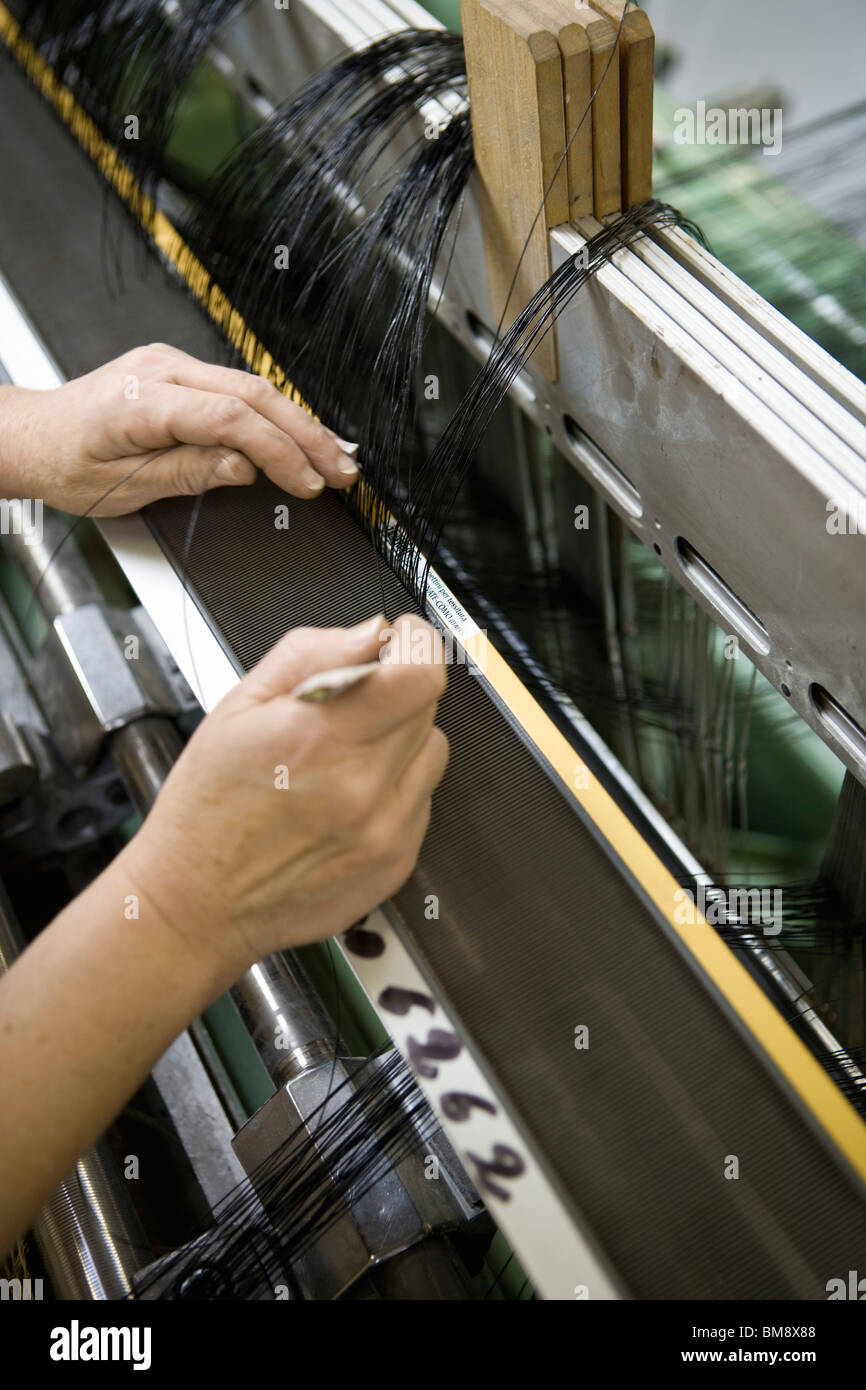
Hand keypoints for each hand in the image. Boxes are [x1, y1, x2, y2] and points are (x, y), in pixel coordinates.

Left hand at [0, 343, 358, 515]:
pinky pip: (237, 389)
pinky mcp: (180, 373)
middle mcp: (162, 370)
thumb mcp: (123, 487)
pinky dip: (273, 415)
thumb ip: (189, 472)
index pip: (231, 417)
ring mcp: (173, 365)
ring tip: (336, 456)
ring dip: (298, 424)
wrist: (32, 435)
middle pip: (254, 394)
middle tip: (343, 471)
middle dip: (307, 434)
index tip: (307, 483)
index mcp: (143, 399)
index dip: (279, 452)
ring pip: (252, 387)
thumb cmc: (66, 463)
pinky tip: (301, 435)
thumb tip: (245, 467)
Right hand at [120, 614, 448, 976]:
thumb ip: (309, 655)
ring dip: (402, 738)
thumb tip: (369, 633)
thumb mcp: (237, 707)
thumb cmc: (207, 809)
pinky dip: (395, 787)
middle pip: (428, 704)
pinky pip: (422, 799)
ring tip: (347, 755)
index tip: (397, 640)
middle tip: (351, 703)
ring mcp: (385, 831)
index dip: (414, 642)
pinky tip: (347, 797)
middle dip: (396, 687)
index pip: (420, 672)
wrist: (197, 903)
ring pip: (432, 749)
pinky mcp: (396, 862)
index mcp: (320, 738)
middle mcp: (363, 787)